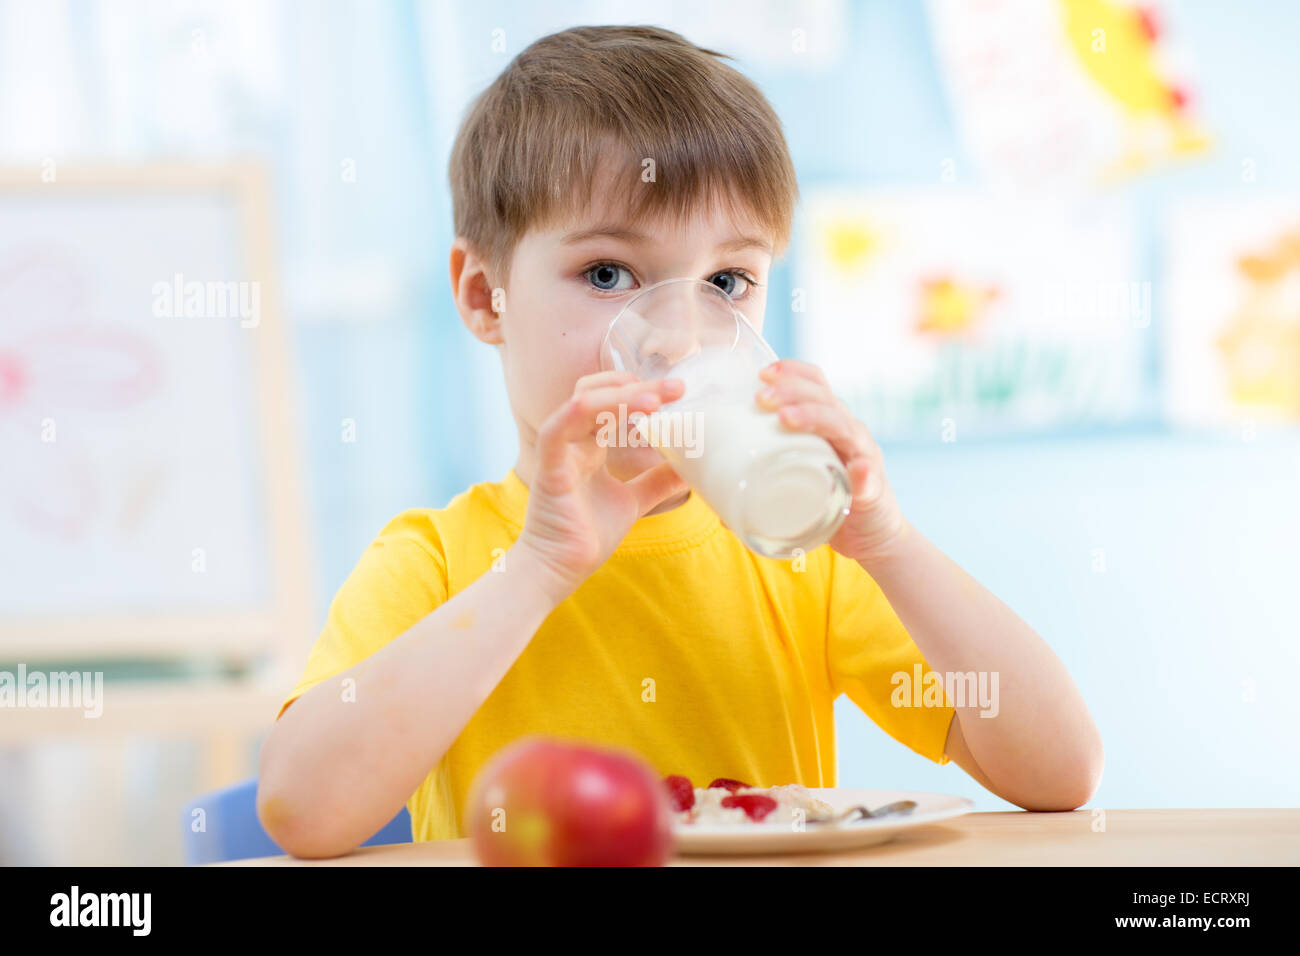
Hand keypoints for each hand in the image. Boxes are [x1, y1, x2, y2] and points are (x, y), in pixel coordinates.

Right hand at [516, 370, 688, 601]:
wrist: (559, 569)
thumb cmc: (587, 534)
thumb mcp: (634, 501)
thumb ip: (656, 482)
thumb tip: (690, 470)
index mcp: (590, 443)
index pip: (614, 400)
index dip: (645, 391)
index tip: (680, 393)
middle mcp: (573, 439)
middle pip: (602, 393)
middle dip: (640, 385)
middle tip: (678, 388)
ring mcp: (559, 449)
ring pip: (584, 402)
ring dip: (620, 396)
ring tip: (656, 399)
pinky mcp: (549, 467)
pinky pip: (558, 428)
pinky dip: (582, 410)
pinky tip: (614, 403)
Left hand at [756, 359, 909, 564]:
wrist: (872, 537)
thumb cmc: (828, 503)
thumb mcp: (794, 487)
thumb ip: (761, 491)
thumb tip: (720, 511)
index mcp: (829, 425)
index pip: (816, 384)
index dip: (792, 372)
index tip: (762, 372)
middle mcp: (849, 434)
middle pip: (825, 399)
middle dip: (792, 392)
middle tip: (762, 397)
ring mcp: (863, 458)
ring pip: (845, 428)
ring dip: (817, 418)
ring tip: (788, 418)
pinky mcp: (872, 491)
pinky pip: (869, 479)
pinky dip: (863, 473)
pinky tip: (857, 468)